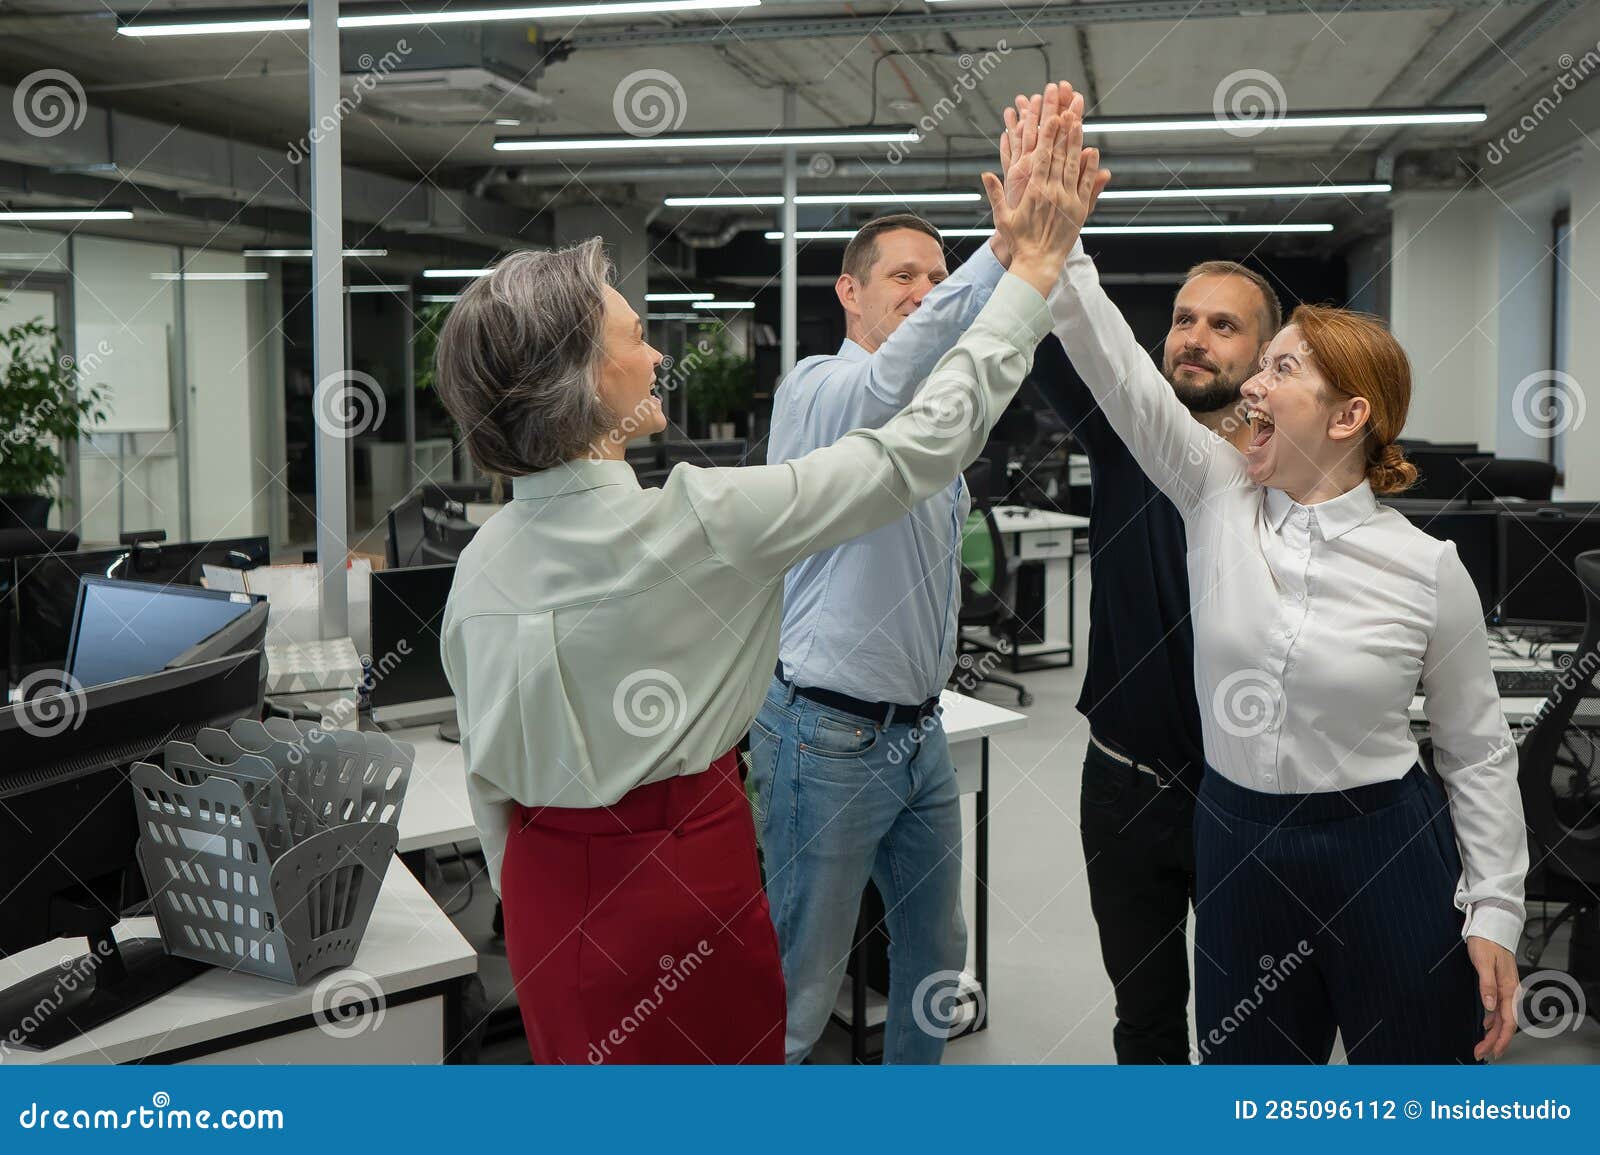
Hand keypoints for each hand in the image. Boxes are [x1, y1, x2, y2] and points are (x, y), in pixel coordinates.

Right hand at [981, 90, 1106, 296]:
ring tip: (1080, 122)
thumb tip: (985, 174)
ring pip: (1075, 165)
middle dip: (1065, 130)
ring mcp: (1069, 200)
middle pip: (1061, 155)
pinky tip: (1093, 151)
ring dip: (1078, 142)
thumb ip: (996, 193)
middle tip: (1069, 109)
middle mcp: (1053, 192)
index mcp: (1035, 191)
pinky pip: (1086, 184)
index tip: (1052, 116)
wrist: (1038, 263)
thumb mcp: (1003, 217)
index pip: (1044, 157)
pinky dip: (1090, 167)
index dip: (1049, 135)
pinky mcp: (1080, 209)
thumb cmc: (1018, 241)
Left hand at [1467, 936, 1518, 1059]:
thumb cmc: (1487, 942)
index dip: (1500, 1040)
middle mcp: (1509, 991)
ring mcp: (1504, 989)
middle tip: (1481, 1054)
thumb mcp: (1483, 962)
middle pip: (1504, 1024)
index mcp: (1508, 989)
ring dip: (1492, 1034)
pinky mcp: (1498, 985)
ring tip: (1482, 1045)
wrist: (1491, 927)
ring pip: (1501, 1019)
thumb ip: (1486, 985)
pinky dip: (1491, 1021)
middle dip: (1494, 1042)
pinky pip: (1497, 1009)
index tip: (1491, 1052)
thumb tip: (1489, 1006)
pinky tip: (1485, 1025)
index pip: (1507, 1022)